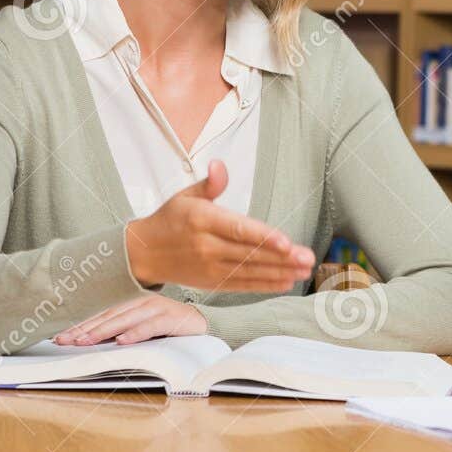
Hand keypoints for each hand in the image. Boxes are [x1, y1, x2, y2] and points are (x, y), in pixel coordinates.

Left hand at [54, 293, 208, 345]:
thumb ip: (122, 328)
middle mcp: (141, 302)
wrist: (203, 321)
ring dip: (102, 332)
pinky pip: (150, 326)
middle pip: (108, 316)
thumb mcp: (142, 324)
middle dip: (84, 329)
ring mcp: (156, 308)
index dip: (81, 324)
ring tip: (85, 341)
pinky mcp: (171, 318)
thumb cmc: (169, 325)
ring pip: (124, 320)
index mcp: (132, 302)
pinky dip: (135, 334)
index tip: (61, 335)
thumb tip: (93, 340)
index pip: (101, 314)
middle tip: (65, 340)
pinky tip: (121, 341)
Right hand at [126, 160, 313, 291]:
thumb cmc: (170, 220)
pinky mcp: (212, 282)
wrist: (144, 252)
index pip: (237, 229)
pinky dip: (265, 285)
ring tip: (304, 271)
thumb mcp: (185, 195)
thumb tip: (220, 165)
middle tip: (307, 258)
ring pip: (250, 271)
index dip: (263, 237)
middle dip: (281, 257)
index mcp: (202, 220)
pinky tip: (286, 282)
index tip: (286, 242)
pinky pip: (243, 285)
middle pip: (249, 253)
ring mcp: (209, 267)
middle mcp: (206, 246)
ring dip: (280, 272)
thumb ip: (210, 183)